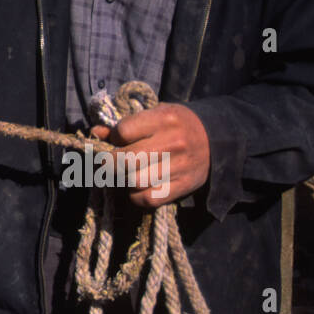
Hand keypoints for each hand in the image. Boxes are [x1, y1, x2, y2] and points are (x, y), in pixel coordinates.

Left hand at [90, 102, 209, 207]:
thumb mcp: (156, 114)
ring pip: (135, 181)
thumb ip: (125, 124)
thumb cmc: (178, 124)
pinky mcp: (184, 186)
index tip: (115, 140)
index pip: (124, 131)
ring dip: (122, 179)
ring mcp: (180, 166)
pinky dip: (136, 196)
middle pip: (126, 159)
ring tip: (124, 173)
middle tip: (109, 161)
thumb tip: (95, 133)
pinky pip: (149, 198)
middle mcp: (173, 142)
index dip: (114, 137)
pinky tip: (137, 187)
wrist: (218, 139)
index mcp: (165, 119)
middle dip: (110, 162)